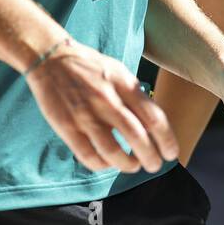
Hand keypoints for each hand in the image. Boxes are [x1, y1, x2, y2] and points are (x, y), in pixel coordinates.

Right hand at [24, 38, 178, 174]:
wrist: (51, 58)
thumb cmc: (91, 66)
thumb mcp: (119, 72)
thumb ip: (135, 95)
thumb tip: (154, 123)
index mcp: (123, 85)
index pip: (153, 117)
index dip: (167, 140)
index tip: (172, 153)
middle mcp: (106, 100)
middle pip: (136, 137)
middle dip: (151, 157)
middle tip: (155, 165)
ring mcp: (85, 114)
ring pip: (112, 151)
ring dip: (127, 164)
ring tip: (134, 166)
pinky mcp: (66, 126)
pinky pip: (88, 155)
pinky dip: (102, 164)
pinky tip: (108, 163)